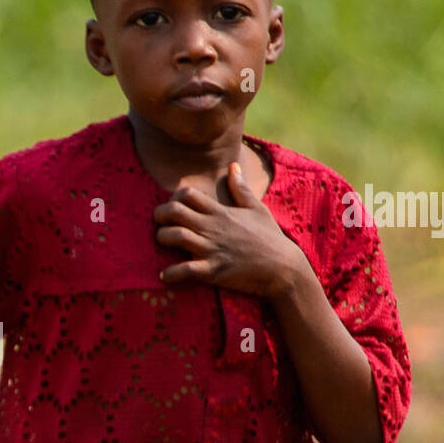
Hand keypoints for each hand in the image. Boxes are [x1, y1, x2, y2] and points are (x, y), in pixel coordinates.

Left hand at [153, 162, 306, 299]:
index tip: (172, 208)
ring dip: (162, 239)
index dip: (173, 197)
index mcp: (221, 212)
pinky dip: (170, 273)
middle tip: (159, 224)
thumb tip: (233, 167)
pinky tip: (163, 275)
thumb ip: (241, 188)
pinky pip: (185, 270)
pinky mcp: (213, 271)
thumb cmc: (270, 238)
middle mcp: (213, 227)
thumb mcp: (257, 208)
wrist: (283, 268)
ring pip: (175, 236)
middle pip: (174, 212)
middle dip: (159, 216)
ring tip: (161, 244)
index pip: (188, 194)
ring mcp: (212, 249)